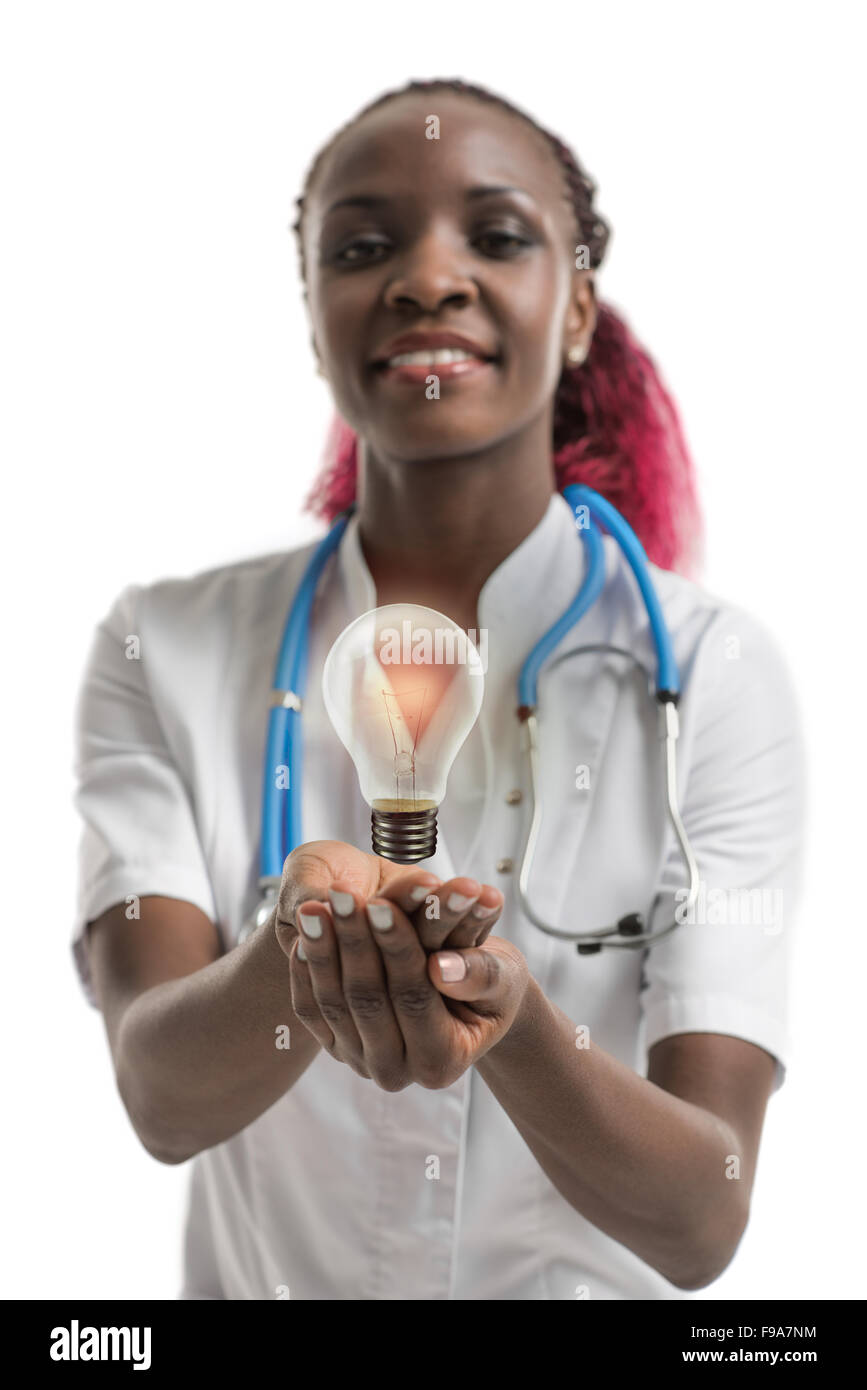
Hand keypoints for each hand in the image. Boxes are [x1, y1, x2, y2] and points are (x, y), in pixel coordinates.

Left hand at [276, 849, 529, 1090]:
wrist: (469, 995)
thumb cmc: (495, 981)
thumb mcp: (505, 976)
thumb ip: (479, 974)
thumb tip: (442, 968)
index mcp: (442, 1061)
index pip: (413, 995)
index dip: (395, 946)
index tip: (380, 901)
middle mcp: (398, 1072)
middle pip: (368, 999)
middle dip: (353, 940)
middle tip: (340, 892)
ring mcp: (362, 1062)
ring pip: (333, 1003)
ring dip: (321, 950)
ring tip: (313, 905)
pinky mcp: (336, 1046)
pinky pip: (311, 1008)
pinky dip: (306, 968)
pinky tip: (304, 930)